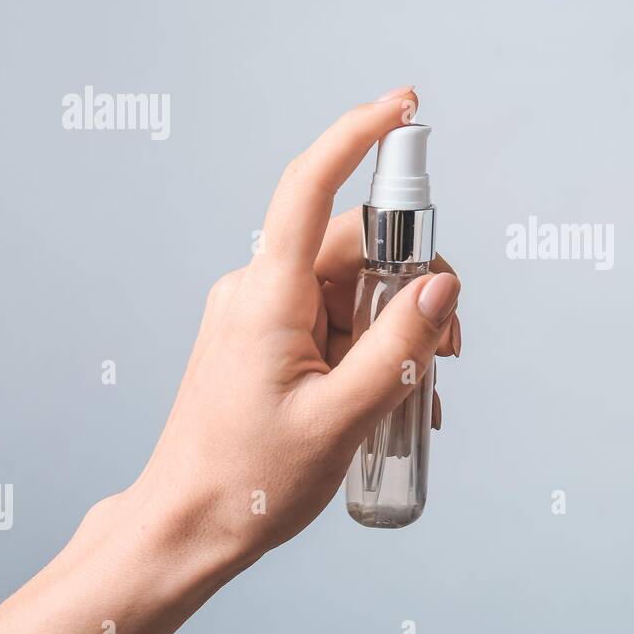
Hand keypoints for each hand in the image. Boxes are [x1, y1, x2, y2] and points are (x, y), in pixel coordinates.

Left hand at [127, 87, 460, 565]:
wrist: (187, 527)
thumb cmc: (250, 480)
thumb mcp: (344, 415)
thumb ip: (400, 343)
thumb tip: (442, 281)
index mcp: (268, 296)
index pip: (310, 187)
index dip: (356, 136)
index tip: (404, 106)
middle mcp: (260, 289)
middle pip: (355, 248)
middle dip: (411, 286)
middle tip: (446, 349)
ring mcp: (260, 313)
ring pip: (351, 287)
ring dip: (395, 327)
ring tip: (418, 391)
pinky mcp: (266, 337)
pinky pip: (333, 318)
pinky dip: (370, 345)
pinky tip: (392, 395)